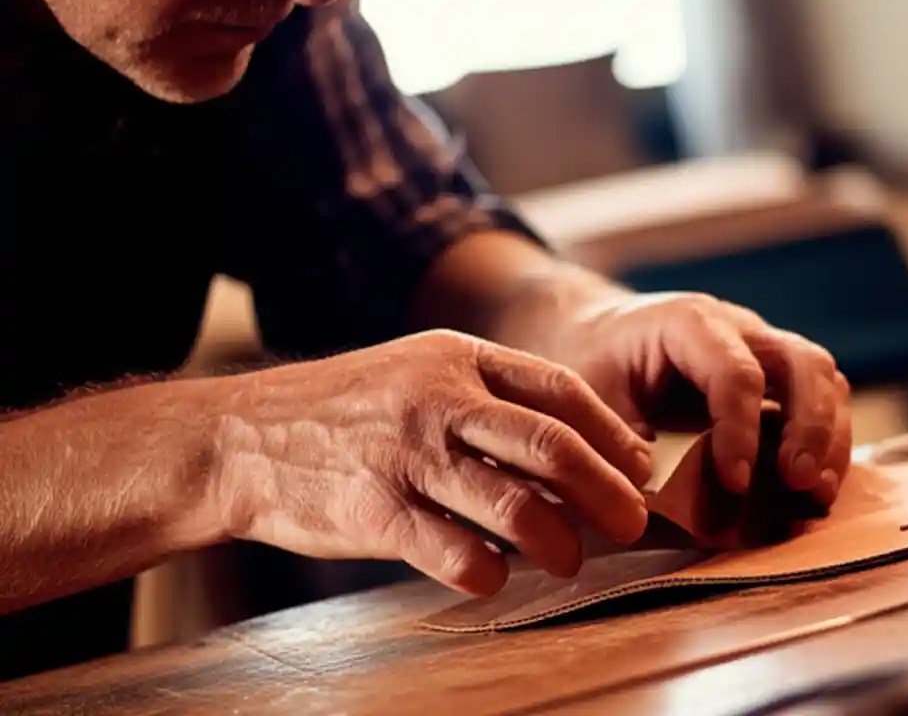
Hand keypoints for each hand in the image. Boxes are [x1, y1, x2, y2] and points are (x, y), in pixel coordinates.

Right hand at [207, 330, 651, 595]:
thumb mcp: (418, 373)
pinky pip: (454, 552)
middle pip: (552, 446)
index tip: (638, 466)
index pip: (559, 391)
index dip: (611, 432)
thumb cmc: (346, 412)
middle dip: (606, 490)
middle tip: (634, 521)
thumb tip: (574, 448)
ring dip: (558, 540)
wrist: (240, 438)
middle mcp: (438, 400)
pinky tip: (494, 576)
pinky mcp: (374, 513)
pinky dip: (488, 572)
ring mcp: (406, 456)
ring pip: (513, 504)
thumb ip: (488, 399)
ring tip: (571, 560)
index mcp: (456, 360)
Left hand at [541, 292, 852, 503]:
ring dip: (828, 438)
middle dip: (809, 426)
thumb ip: (622, 445)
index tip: (735, 483)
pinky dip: (826, 443)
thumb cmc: (593, 367)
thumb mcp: (590, 401)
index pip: (736, 373)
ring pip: (823, 379)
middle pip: (803, 363)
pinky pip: (820, 400)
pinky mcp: (775, 378)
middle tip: (800, 482)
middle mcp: (739, 327)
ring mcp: (764, 349)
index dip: (742, 431)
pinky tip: (815, 488)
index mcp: (688, 322)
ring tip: (817, 493)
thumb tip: (658, 506)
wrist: (594, 334)